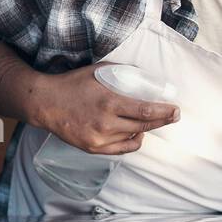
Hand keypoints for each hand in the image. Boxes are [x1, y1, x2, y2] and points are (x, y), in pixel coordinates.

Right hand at [30, 63, 178, 154]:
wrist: (45, 103)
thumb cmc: (73, 84)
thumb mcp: (99, 72)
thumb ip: (121, 74)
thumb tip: (144, 75)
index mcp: (109, 102)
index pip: (145, 111)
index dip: (163, 112)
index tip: (176, 110)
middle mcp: (105, 123)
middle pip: (143, 127)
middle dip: (162, 121)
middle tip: (174, 115)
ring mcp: (98, 138)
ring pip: (133, 139)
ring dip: (146, 130)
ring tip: (150, 122)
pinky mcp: (92, 148)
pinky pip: (121, 149)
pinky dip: (132, 142)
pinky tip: (136, 134)